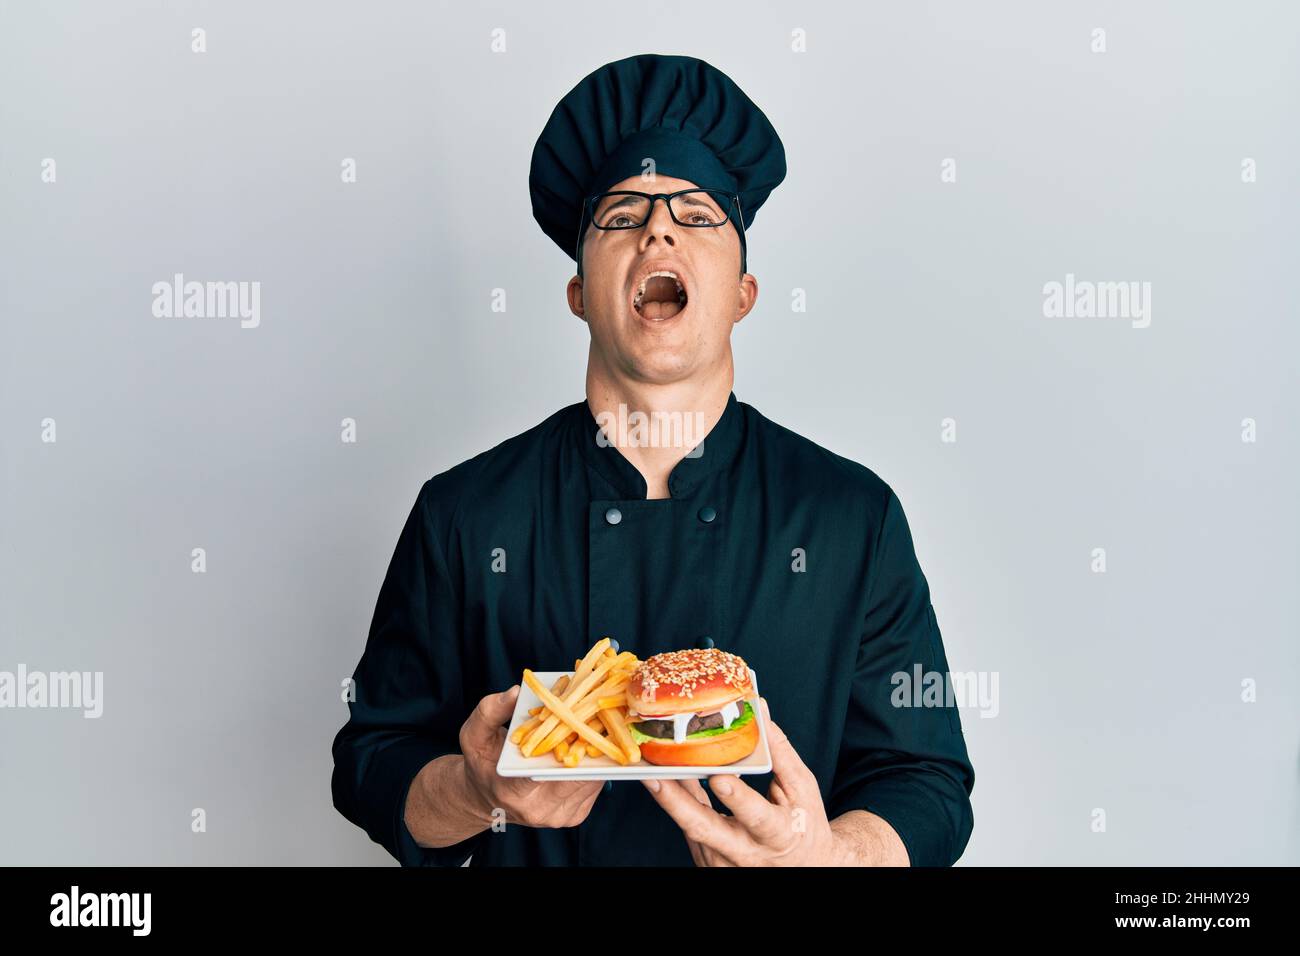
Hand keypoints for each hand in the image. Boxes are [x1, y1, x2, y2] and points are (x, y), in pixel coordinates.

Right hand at [459, 685, 604, 828]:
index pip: (546, 771)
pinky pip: (598, 782)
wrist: (488, 797)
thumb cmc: (482, 763)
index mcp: (514, 793)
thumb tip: (516, 692)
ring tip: (603, 718)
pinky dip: (600, 759)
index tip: (582, 717)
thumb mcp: (475, 734)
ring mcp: (562, 815)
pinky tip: (598, 736)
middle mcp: (541, 810)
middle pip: (580, 774)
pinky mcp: (577, 812)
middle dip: (592, 740)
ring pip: (594, 777)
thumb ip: (490, 711)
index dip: (569, 745)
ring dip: (601, 748)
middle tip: (601, 708)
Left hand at [640, 698, 837, 865]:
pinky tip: (664, 777)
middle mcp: (746, 854)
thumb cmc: (804, 825)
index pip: (756, 818)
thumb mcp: (802, 790)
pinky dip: (677, 801)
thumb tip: (760, 711)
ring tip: (648, 768)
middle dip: (676, 803)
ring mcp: (723, 862)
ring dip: (668, 797)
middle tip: (654, 777)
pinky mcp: (708, 862)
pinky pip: (689, 826)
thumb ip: (781, 752)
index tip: (720, 777)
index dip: (738, 799)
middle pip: (705, 829)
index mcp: (778, 835)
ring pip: (690, 826)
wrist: (804, 868)